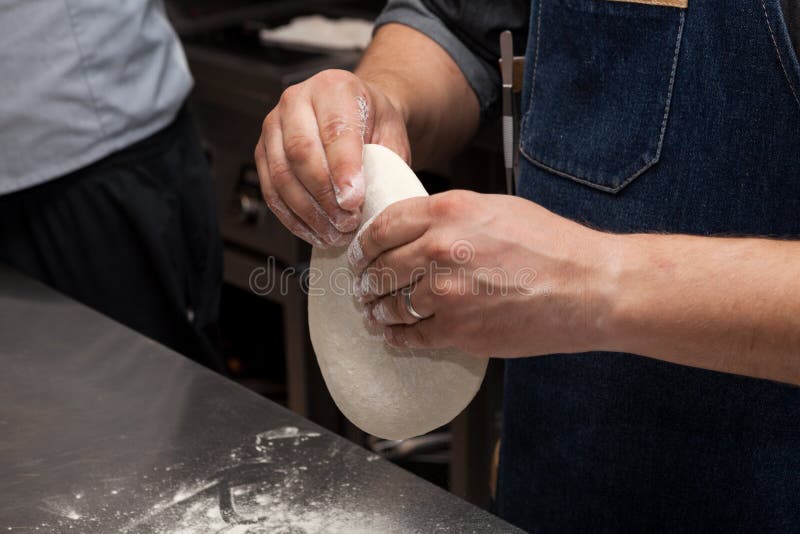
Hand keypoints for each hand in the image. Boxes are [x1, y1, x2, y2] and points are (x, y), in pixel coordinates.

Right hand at [254, 69, 409, 246]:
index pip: (334, 131)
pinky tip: (315, 231)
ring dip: (308, 212)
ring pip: (282, 175)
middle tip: (347, 222)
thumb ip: (388, 161)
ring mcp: (274, 126)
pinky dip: (292, 217)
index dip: (344, 170)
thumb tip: (378, 200)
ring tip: (334, 232)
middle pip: (301, 153)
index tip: (354, 200)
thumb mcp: (393, 133)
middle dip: (325, 196)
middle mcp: (296, 101)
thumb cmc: (372, 122)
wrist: (354, 113)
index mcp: (333, 88)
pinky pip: (271, 190)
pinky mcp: (263, 151)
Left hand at [348, 191, 617, 356]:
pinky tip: (395, 336)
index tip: (357, 257)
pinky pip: (411, 336)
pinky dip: (397, 337)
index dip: (362, 246)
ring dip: (377, 312)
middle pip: (379, 269)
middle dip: (365, 283)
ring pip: (391, 305)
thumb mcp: (496, 209)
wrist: (588, 287)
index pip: (381, 228)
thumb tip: (416, 230)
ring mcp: (446, 292)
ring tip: (375, 315)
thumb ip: (450, 216)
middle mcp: (439, 248)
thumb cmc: (552, 245)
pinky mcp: (458, 330)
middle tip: (362, 289)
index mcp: (448, 211)